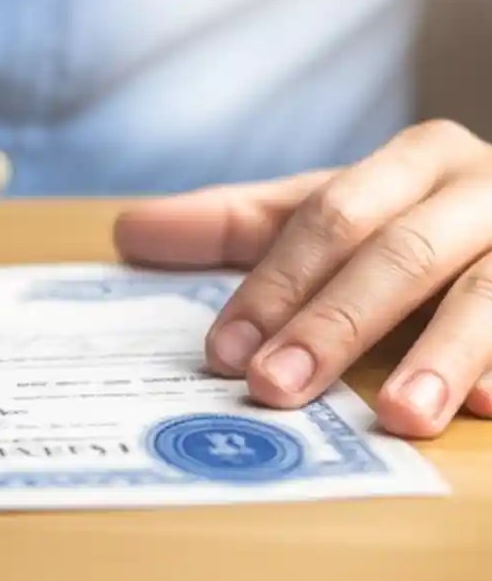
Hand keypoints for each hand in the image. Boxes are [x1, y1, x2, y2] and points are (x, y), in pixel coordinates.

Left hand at [114, 119, 491, 437]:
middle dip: (334, 324)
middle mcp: (480, 190)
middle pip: (397, 254)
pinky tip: (490, 407)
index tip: (223, 352)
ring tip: (395, 417)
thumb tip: (127, 232)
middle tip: (275, 389)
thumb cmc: (424, 221)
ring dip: (441, 355)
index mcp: (413, 163)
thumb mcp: (337, 213)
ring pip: (490, 293)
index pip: (326, 219)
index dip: (273, 285)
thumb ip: (239, 226)